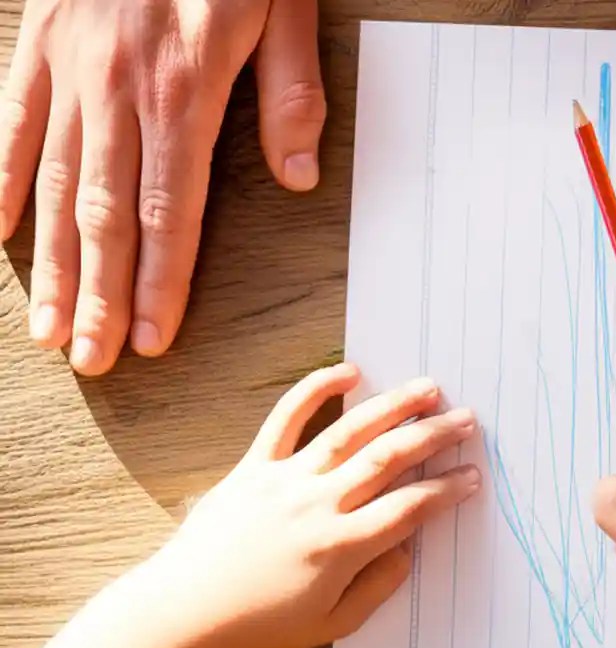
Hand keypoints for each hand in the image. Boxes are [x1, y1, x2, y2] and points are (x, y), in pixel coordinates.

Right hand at [0, 0, 325, 374]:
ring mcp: (68, 65)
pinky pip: (10, 124)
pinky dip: (0, 184)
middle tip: (97, 360)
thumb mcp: (286, 12)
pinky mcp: (38, 42)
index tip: (156, 339)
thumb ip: (289, 97)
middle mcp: (117, 87)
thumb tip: (300, 178)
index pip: (170, 210)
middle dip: (103, 294)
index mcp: (184, 88)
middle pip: (103, 214)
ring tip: (50, 329)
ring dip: (52, 263)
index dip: (161, 281)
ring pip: (51, 184)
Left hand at [152, 363, 478, 647]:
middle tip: (466, 420)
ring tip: (428, 389)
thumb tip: (406, 550)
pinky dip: (316, 390)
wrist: (181, 615)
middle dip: (433, 436)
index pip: (409, 508)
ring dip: (393, 406)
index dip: (446, 489)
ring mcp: (284, 480)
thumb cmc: (256, 626)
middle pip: (388, 459)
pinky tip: (347, 372)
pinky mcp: (253, 467)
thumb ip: (377, 586)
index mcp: (340, 547)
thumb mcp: (331, 623)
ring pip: (349, 431)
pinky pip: (286, 418)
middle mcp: (316, 505)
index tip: (470, 476)